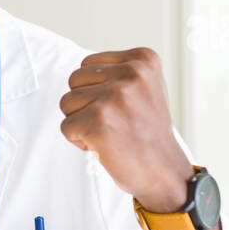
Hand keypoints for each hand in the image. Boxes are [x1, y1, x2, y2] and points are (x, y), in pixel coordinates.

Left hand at [58, 48, 194, 210]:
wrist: (163, 170)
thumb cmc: (148, 132)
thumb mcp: (145, 87)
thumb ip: (118, 72)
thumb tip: (85, 67)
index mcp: (143, 59)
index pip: (87, 64)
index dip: (95, 89)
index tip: (120, 107)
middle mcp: (131, 73)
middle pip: (74, 80)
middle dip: (84, 103)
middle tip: (112, 121)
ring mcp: (114, 97)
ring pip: (66, 102)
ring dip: (81, 122)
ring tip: (109, 132)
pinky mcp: (98, 121)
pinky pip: (65, 127)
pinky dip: (79, 141)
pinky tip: (104, 145)